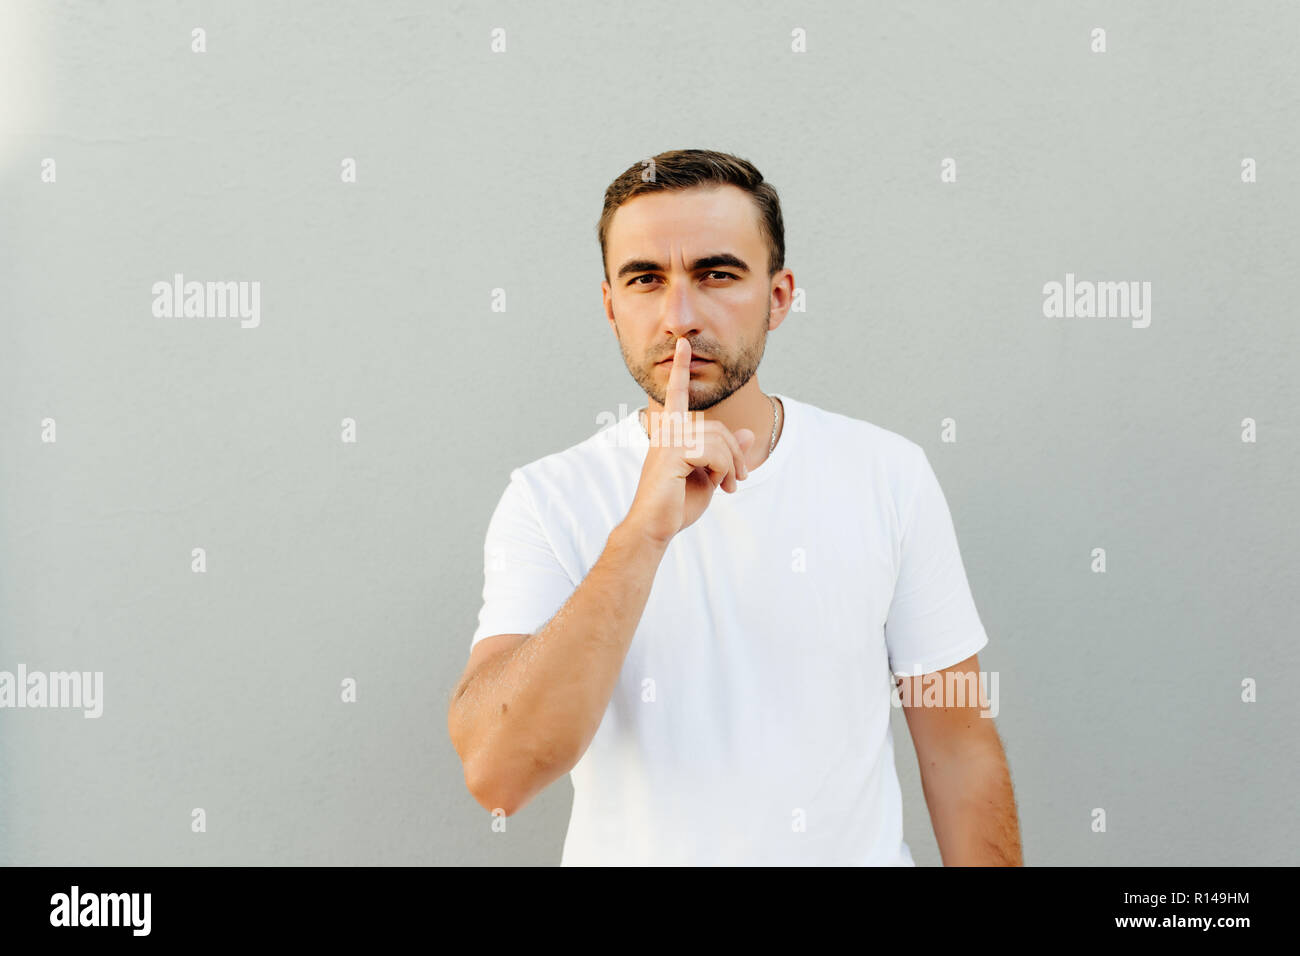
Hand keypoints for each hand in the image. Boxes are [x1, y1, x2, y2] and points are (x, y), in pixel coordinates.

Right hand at [624, 337, 754, 546]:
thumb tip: (746, 432)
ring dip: (733, 466)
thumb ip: (725, 453)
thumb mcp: (710, 476)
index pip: (677, 395)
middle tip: (740, 480)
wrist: (654, 527)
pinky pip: (714, 452)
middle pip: (717, 427)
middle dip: (736, 454)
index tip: (682, 343)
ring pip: (719, 439)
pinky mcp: (672, 454)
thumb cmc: (677, 504)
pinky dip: (724, 470)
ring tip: (730, 487)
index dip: (680, 369)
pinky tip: (719, 486)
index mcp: (671, 433)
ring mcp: (668, 440)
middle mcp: (667, 431)